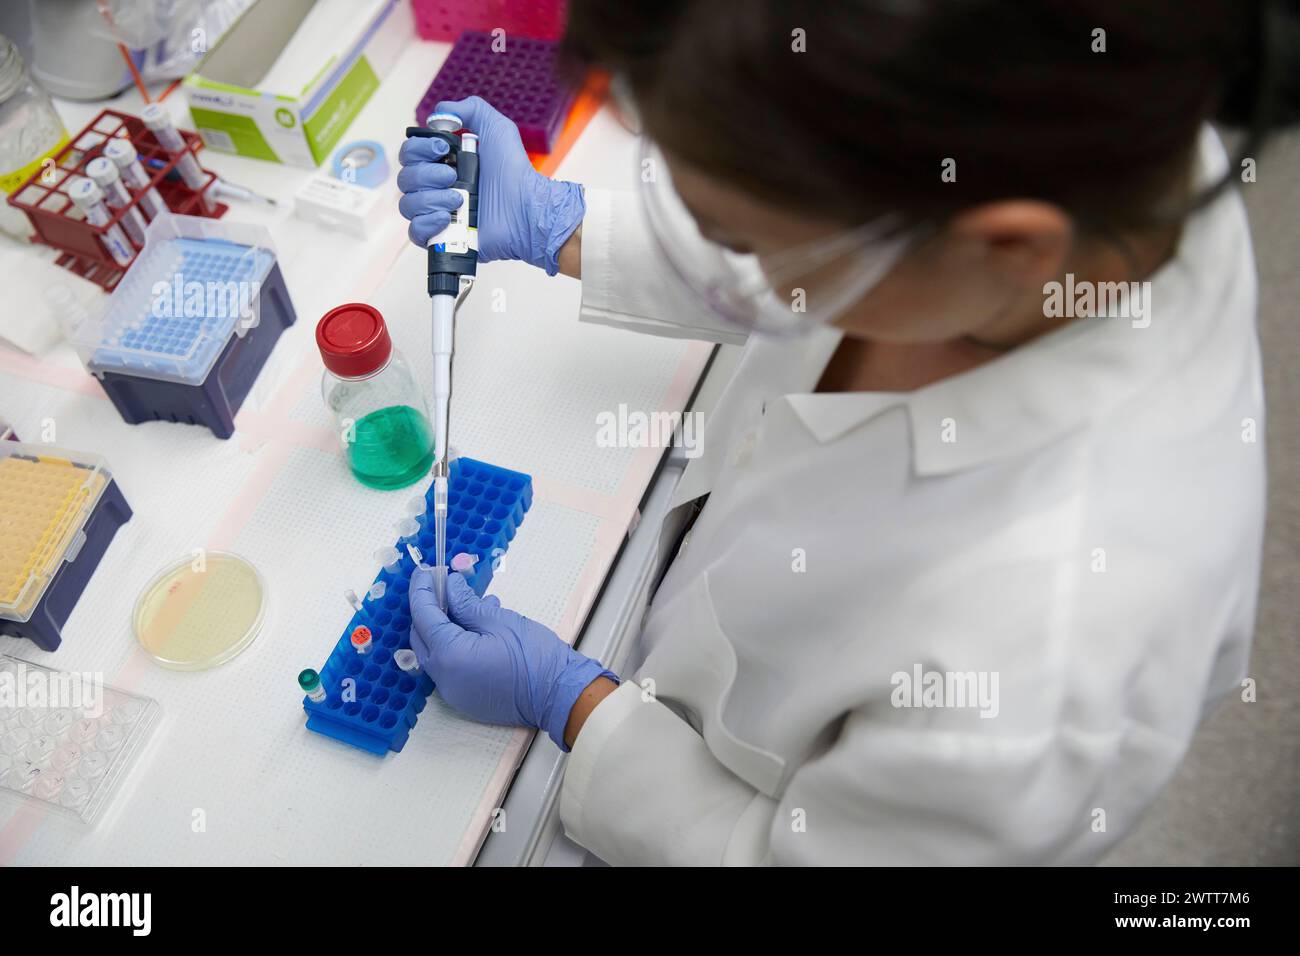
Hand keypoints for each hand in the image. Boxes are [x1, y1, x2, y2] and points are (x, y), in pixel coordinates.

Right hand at [397, 95, 585, 274]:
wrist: (526, 208)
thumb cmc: (514, 170)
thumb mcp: (496, 128)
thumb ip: (470, 109)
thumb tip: (440, 113)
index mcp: (443, 163)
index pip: (409, 153)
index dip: (419, 149)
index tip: (443, 148)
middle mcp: (437, 188)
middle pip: (405, 178)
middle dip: (426, 174)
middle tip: (452, 176)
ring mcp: (439, 213)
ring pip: (407, 205)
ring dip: (431, 198)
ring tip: (460, 200)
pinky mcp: (442, 238)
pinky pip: (414, 231)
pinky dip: (426, 223)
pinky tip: (447, 218)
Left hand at [409, 570, 616, 748]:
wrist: (559, 695)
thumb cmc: (534, 656)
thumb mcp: (499, 620)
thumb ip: (467, 603)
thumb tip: (450, 586)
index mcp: (450, 656)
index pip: (424, 616)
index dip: (422, 590)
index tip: (425, 570)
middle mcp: (444, 678)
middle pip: (422, 636)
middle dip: (429, 609)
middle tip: (444, 586)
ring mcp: (453, 692)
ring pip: (435, 652)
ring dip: (446, 627)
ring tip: (474, 606)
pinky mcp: (465, 698)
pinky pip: (450, 666)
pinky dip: (456, 645)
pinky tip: (479, 629)